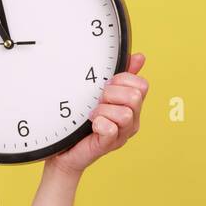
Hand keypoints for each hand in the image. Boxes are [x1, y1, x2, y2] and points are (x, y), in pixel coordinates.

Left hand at [45, 52, 146, 178]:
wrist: (63, 148)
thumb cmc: (80, 120)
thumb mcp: (98, 92)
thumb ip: (119, 76)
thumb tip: (139, 57)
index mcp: (131, 105)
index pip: (142, 85)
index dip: (123, 80)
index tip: (105, 85)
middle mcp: (131, 120)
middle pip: (136, 96)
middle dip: (112, 93)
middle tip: (97, 101)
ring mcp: (122, 134)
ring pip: (125, 113)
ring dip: (103, 110)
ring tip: (92, 115)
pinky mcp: (108, 144)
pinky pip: (111, 129)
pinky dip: (99, 124)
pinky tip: (91, 125)